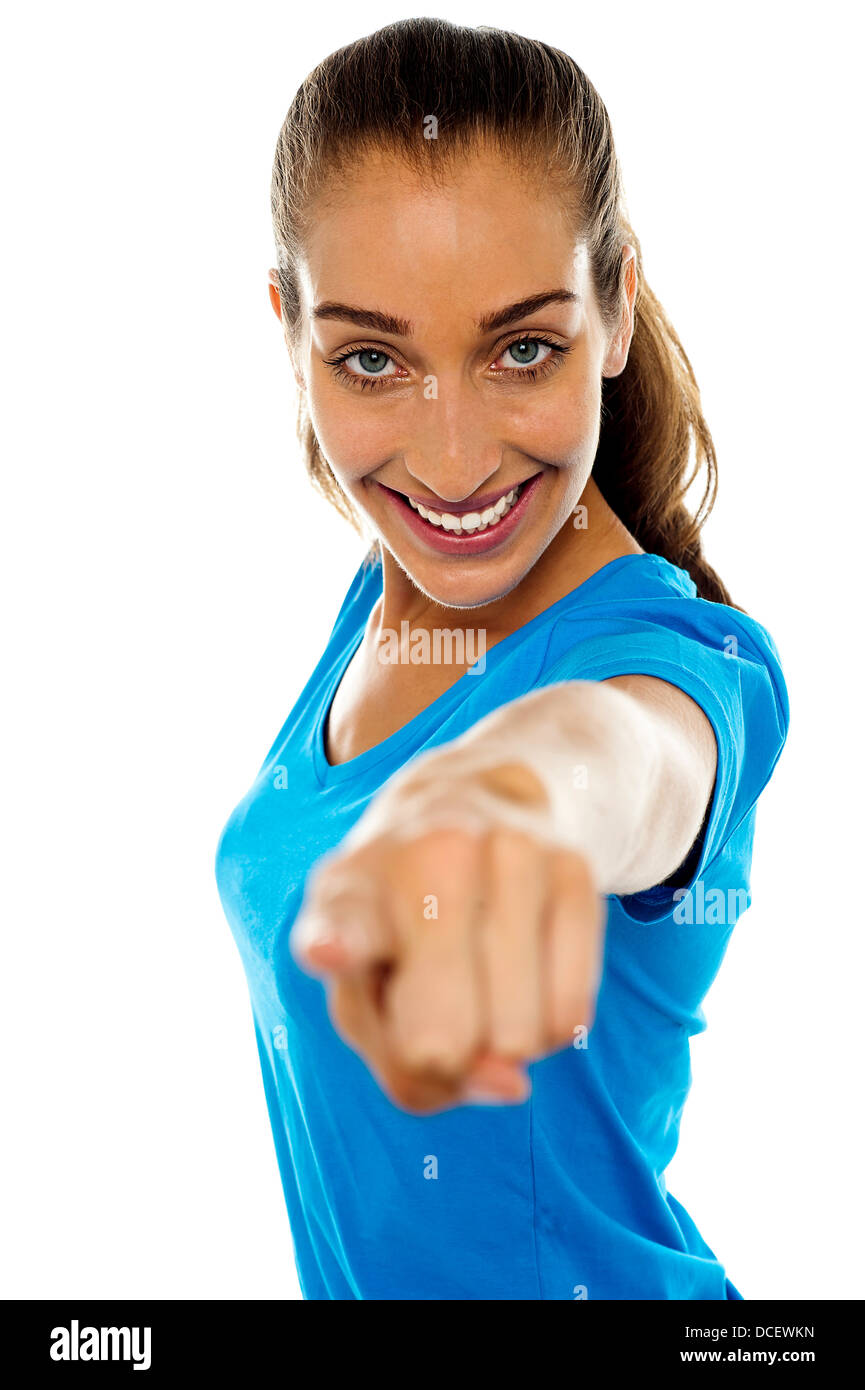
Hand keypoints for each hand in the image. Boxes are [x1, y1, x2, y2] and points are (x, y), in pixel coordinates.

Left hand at [289, 753, 605, 1113]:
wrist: (466, 805)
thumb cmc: (398, 932)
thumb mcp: (367, 999)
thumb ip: (411, 1072)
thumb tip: (511, 1082)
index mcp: (349, 893)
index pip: (344, 923)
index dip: (338, 943)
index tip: (330, 949)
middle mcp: (425, 857)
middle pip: (441, 1043)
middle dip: (442, 1061)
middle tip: (435, 1010)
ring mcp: (506, 852)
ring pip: (517, 1038)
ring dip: (501, 1046)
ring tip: (478, 982)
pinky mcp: (572, 866)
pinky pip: (570, 1015)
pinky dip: (548, 1027)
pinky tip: (523, 977)